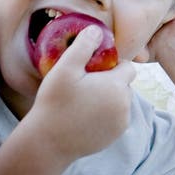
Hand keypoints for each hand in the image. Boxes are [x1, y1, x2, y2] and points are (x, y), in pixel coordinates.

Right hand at [32, 25, 135, 162]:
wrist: (47, 144)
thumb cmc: (54, 103)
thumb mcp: (65, 69)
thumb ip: (84, 46)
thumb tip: (97, 30)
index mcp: (117, 86)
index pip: (128, 67)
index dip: (113, 65)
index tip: (93, 70)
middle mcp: (125, 105)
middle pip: (125, 84)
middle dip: (111, 81)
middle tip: (86, 85)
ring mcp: (121, 123)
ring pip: (121, 101)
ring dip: (109, 98)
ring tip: (85, 101)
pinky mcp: (114, 136)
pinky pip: (117, 117)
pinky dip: (106, 114)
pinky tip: (86, 116)